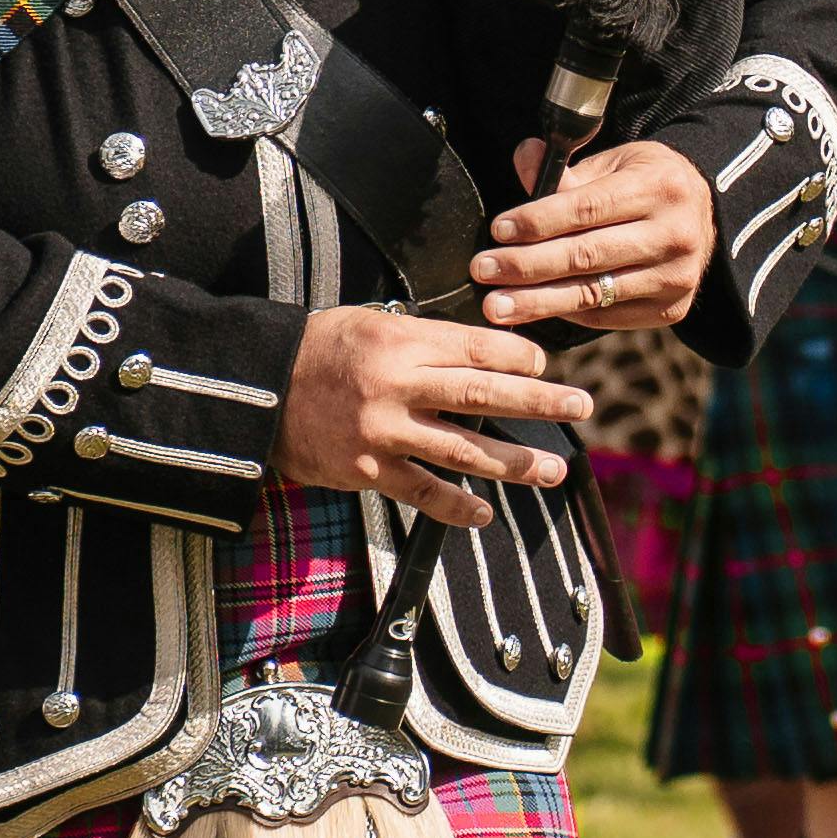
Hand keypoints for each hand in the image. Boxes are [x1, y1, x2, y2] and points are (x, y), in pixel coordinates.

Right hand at [278, 304, 592, 527]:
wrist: (255, 390)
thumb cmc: (318, 350)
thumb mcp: (369, 324)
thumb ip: (422, 339)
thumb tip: (481, 353)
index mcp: (400, 340)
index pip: (475, 346)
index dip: (518, 354)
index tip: (545, 362)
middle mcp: (397, 384)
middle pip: (482, 393)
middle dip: (538, 400)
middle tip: (582, 404)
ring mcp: (384, 431)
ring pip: (462, 449)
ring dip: (514, 462)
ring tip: (553, 470)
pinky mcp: (368, 470)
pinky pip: (422, 492)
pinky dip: (456, 505)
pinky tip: (485, 513)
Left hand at [477, 139, 716, 335]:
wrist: (704, 217)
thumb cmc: (646, 184)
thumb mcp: (614, 163)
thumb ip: (565, 170)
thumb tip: (524, 157)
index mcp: (660, 187)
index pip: (587, 208)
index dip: (538, 221)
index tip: (499, 230)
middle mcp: (675, 235)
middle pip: (586, 256)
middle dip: (527, 266)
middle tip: (484, 271)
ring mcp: (676, 277)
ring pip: (593, 294)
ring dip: (538, 301)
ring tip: (496, 305)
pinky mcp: (671, 309)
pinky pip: (606, 317)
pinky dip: (566, 314)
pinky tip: (535, 309)